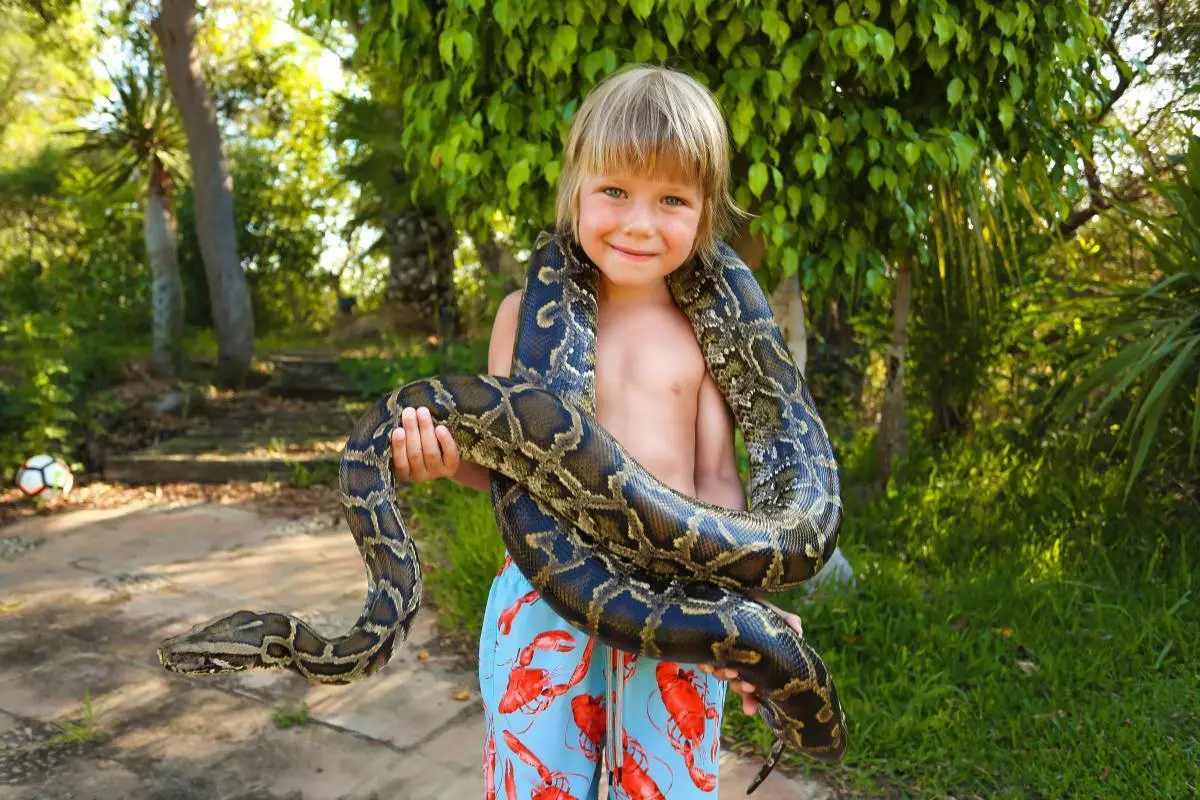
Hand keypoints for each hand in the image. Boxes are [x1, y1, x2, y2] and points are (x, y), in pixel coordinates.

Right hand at [390, 406, 459, 481]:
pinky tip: (440, 428)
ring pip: (431, 453)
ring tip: (422, 412)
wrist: (442, 454)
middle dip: (412, 431)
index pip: (400, 463)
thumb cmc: (417, 443)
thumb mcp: (406, 444)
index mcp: (404, 473)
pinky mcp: (451, 467)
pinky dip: (445, 441)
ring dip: (426, 430)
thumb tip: (399, 415)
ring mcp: (436, 472)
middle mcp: (419, 476)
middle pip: (415, 454)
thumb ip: (402, 435)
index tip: (398, 430)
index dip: (399, 447)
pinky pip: (449, 455)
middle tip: (409, 412)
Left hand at [696, 593, 803, 715]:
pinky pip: (706, 662)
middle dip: (741, 688)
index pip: (758, 686)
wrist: (726, 588)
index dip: (754, 700)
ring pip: (724, 676)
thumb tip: (799, 631)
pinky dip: (707, 665)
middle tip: (745, 685)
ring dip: (725, 677)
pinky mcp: (707, 648)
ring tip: (727, 671)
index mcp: (757, 660)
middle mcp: (740, 661)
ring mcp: (723, 655)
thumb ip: (786, 620)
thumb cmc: (751, 604)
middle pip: (740, 684)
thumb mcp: (770, 612)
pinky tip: (707, 663)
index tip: (751, 707)